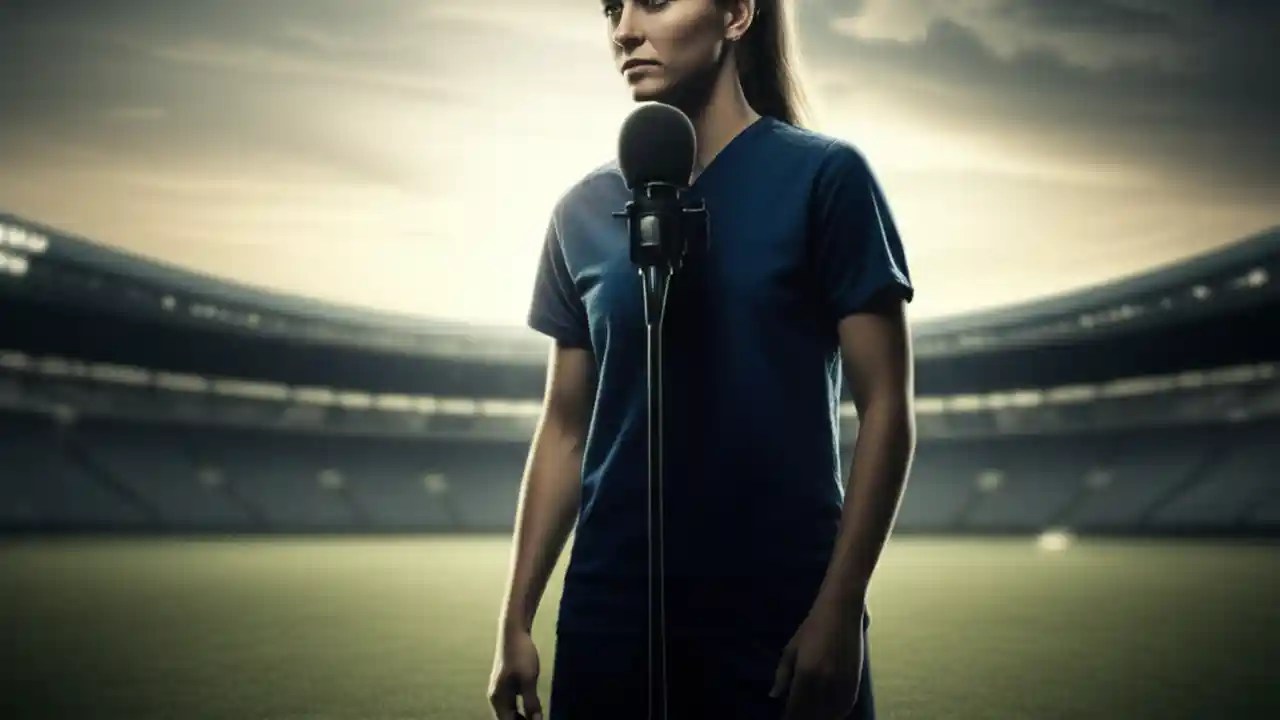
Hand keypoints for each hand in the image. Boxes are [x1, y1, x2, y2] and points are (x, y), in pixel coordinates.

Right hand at [488, 627, 544, 719]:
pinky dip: (522, 711)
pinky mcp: (507, 684)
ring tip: (537, 718)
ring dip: (522, 719)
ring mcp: (501, 691)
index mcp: (498, 699)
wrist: (513, 631)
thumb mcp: (528, 679)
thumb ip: (531, 702)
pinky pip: (513, 705)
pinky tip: (534, 710)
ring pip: (510, 714)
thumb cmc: (520, 654)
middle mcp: (496, 697)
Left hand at [769, 598, 864, 718]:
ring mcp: (841, 683)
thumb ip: (782, 674)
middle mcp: (824, 683)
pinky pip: (845, 706)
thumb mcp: (792, 648)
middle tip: (794, 717)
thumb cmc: (813, 626)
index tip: (783, 719)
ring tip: (809, 716)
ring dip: (819, 717)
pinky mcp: (855, 681)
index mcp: (805, 674)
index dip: (788, 717)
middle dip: (802, 718)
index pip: (795, 708)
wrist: (842, 610)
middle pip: (812, 714)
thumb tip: (774, 695)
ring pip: (829, 714)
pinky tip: (828, 714)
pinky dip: (836, 714)